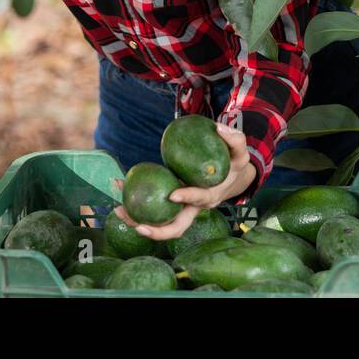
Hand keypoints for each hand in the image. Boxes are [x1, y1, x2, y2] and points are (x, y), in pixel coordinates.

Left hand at [112, 123, 257, 241]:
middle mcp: (195, 208)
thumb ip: (234, 139)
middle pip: (176, 228)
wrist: (233, 179)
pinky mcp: (172, 205)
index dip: (187, 198)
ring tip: (118, 210)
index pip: (198, 200)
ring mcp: (182, 209)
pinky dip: (136, 205)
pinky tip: (119, 189)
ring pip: (161, 224)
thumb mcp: (240, 152)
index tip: (173, 194)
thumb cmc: (234, 164)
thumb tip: (218, 127)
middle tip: (136, 224)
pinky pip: (154, 210)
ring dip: (138, 222)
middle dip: (156, 231)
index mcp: (210, 196)